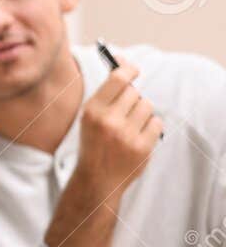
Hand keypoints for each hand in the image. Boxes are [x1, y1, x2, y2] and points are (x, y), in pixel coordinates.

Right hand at [73, 62, 161, 199]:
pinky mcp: (142, 147)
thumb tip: (124, 67)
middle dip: (132, 99)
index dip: (128, 69)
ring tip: (130, 127)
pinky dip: (150, 127)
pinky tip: (138, 137)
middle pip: (134, 92)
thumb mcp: (89, 119)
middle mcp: (108, 121)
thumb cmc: (94, 144)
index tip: (134, 69)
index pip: (117, 79)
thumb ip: (106, 96)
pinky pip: (156, 122)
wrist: (96, 180)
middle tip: (125, 113)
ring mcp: (126, 135)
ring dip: (142, 113)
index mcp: (92, 111)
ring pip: (147, 106)